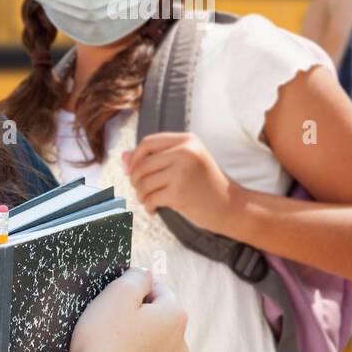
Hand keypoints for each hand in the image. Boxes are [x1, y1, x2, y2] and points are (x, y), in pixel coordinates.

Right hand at [68, 266, 187, 351]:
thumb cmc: (103, 346)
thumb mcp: (117, 294)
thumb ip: (136, 275)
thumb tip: (144, 273)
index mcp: (176, 316)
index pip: (156, 286)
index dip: (131, 290)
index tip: (114, 303)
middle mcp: (180, 341)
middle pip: (154, 311)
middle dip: (133, 312)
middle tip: (110, 322)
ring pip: (149, 334)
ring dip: (131, 333)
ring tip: (111, 342)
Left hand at [123, 132, 238, 232]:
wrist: (230, 206)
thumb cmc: (205, 184)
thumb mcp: (184, 164)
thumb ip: (155, 158)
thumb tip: (122, 157)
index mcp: (187, 140)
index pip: (148, 142)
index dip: (135, 157)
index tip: (131, 171)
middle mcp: (185, 152)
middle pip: (142, 164)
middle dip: (135, 180)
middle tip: (140, 191)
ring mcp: (182, 172)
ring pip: (143, 182)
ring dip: (141, 195)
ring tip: (148, 200)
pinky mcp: (178, 192)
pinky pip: (150, 198)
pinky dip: (148, 206)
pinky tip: (154, 210)